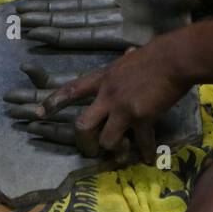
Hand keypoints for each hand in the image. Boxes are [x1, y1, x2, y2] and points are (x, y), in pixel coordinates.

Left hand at [39, 44, 189, 160]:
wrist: (174, 59)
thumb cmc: (155, 54)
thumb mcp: (130, 58)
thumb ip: (124, 61)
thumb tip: (128, 53)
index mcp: (102, 79)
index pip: (71, 90)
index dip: (53, 102)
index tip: (38, 114)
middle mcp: (107, 95)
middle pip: (82, 125)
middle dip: (83, 143)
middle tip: (89, 150)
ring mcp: (123, 108)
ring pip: (106, 140)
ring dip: (114, 150)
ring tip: (122, 154)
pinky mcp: (142, 118)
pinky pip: (140, 142)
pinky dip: (144, 153)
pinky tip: (148, 159)